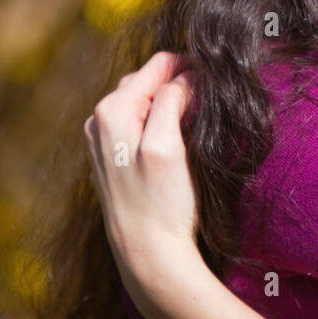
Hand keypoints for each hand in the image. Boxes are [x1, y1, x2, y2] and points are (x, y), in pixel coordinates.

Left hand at [85, 50, 198, 318]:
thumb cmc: (161, 203)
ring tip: (198, 112)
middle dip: (179, 80)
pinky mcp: (111, 155)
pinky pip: (138, 120)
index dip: (191, 65)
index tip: (217, 76)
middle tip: (211, 95)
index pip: (158, 64)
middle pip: (148, 79)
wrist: (148, 253)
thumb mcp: (167, 145)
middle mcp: (100, 118)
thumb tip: (185, 74)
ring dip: (169, 99)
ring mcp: (103, 138)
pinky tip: (178, 133)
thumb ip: (171, 100)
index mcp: (112, 109)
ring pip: (143, 99)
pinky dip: (159, 117)